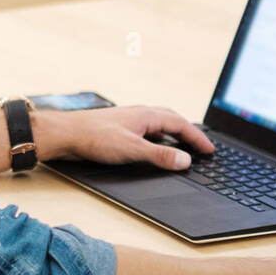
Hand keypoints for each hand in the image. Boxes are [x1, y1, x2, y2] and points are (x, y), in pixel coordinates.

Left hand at [43, 105, 214, 170]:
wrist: (65, 134)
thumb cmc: (94, 137)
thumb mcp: (132, 149)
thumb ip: (160, 155)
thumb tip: (186, 160)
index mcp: (147, 115)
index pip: (181, 124)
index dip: (197, 138)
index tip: (210, 149)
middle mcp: (139, 114)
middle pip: (172, 120)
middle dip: (189, 133)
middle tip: (202, 147)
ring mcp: (129, 121)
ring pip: (158, 125)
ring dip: (173, 135)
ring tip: (183, 147)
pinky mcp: (118, 129)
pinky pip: (146, 131)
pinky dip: (157, 139)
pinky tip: (153, 148)